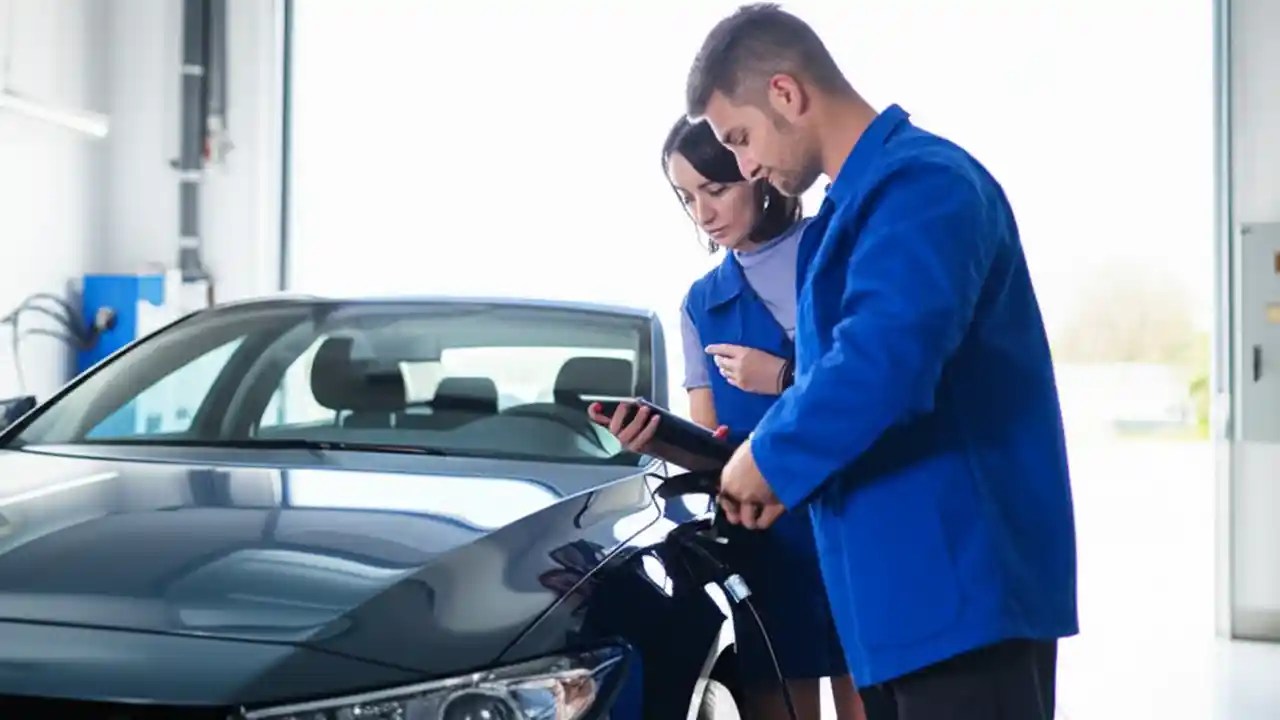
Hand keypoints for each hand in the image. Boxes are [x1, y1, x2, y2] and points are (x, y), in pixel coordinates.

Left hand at [587, 401, 728, 469]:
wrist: (661, 447)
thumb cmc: (673, 442)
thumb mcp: (690, 439)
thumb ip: (708, 437)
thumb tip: (723, 430)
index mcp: (649, 446)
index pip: (642, 443)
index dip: (646, 431)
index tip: (656, 418)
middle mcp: (633, 444)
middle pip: (627, 437)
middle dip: (637, 422)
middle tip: (647, 410)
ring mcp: (621, 437)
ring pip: (615, 431)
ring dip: (622, 417)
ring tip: (633, 406)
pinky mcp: (614, 429)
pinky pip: (602, 425)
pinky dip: (597, 416)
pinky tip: (594, 407)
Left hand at [705, 344, 787, 394]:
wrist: (782, 376)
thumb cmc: (772, 360)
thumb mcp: (757, 351)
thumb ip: (742, 353)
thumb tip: (731, 356)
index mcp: (743, 352)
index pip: (724, 349)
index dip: (714, 349)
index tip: (707, 349)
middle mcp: (738, 364)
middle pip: (721, 362)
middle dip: (718, 359)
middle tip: (718, 358)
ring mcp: (739, 376)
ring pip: (724, 372)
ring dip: (722, 368)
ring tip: (723, 366)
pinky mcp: (742, 386)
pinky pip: (730, 380)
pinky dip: (728, 376)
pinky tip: (730, 375)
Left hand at [718, 438, 784, 529]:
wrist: (778, 448)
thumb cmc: (762, 442)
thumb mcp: (746, 451)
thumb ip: (743, 463)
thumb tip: (747, 463)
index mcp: (728, 477)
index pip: (723, 496)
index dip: (729, 500)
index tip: (733, 500)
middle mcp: (737, 492)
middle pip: (732, 512)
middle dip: (738, 513)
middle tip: (744, 510)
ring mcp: (754, 502)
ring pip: (748, 521)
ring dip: (751, 519)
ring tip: (757, 515)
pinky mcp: (772, 507)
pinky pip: (764, 522)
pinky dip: (764, 521)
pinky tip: (765, 518)